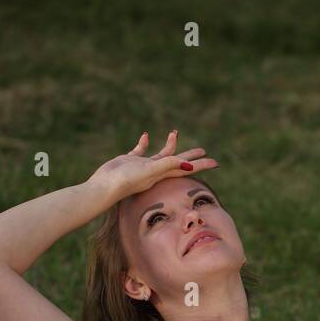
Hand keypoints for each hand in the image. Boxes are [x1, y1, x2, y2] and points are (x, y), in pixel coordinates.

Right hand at [86, 129, 218, 202]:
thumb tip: (189, 165)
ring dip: (169, 145)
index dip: (201, 165)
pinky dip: (144, 143)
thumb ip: (167, 165)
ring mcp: (142, 166)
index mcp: (162, 174)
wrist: (104, 187)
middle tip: (203, 149)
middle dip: (191, 155)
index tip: (216, 162)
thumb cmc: (126, 180)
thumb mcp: (149, 170)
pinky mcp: (129, 161)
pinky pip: (140, 150)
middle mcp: (155, 171)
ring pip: (160, 155)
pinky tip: (145, 135)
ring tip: (174, 133)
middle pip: (178, 162)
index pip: (187, 168)